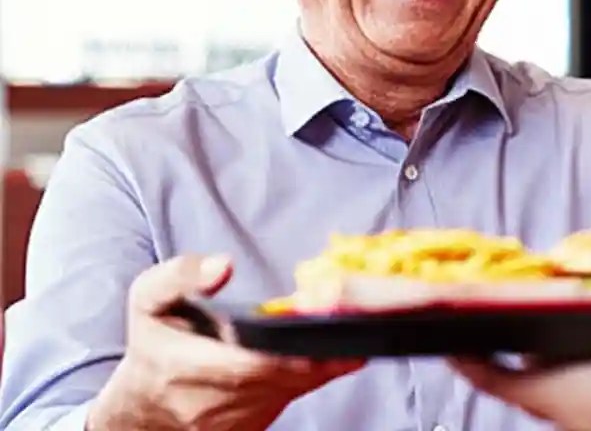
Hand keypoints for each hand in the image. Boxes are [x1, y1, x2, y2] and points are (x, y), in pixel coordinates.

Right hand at [87, 255, 362, 430]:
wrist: (145, 406)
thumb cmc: (154, 344)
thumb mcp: (148, 301)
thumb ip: (179, 276)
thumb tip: (222, 265)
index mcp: (187, 366)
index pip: (253, 365)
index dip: (296, 352)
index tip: (329, 329)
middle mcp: (216, 402)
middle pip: (284, 378)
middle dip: (321, 349)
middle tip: (356, 317)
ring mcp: (238, 420)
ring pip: (295, 389)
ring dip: (323, 360)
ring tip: (349, 326)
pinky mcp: (256, 425)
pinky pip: (295, 396)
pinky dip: (316, 373)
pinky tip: (332, 348)